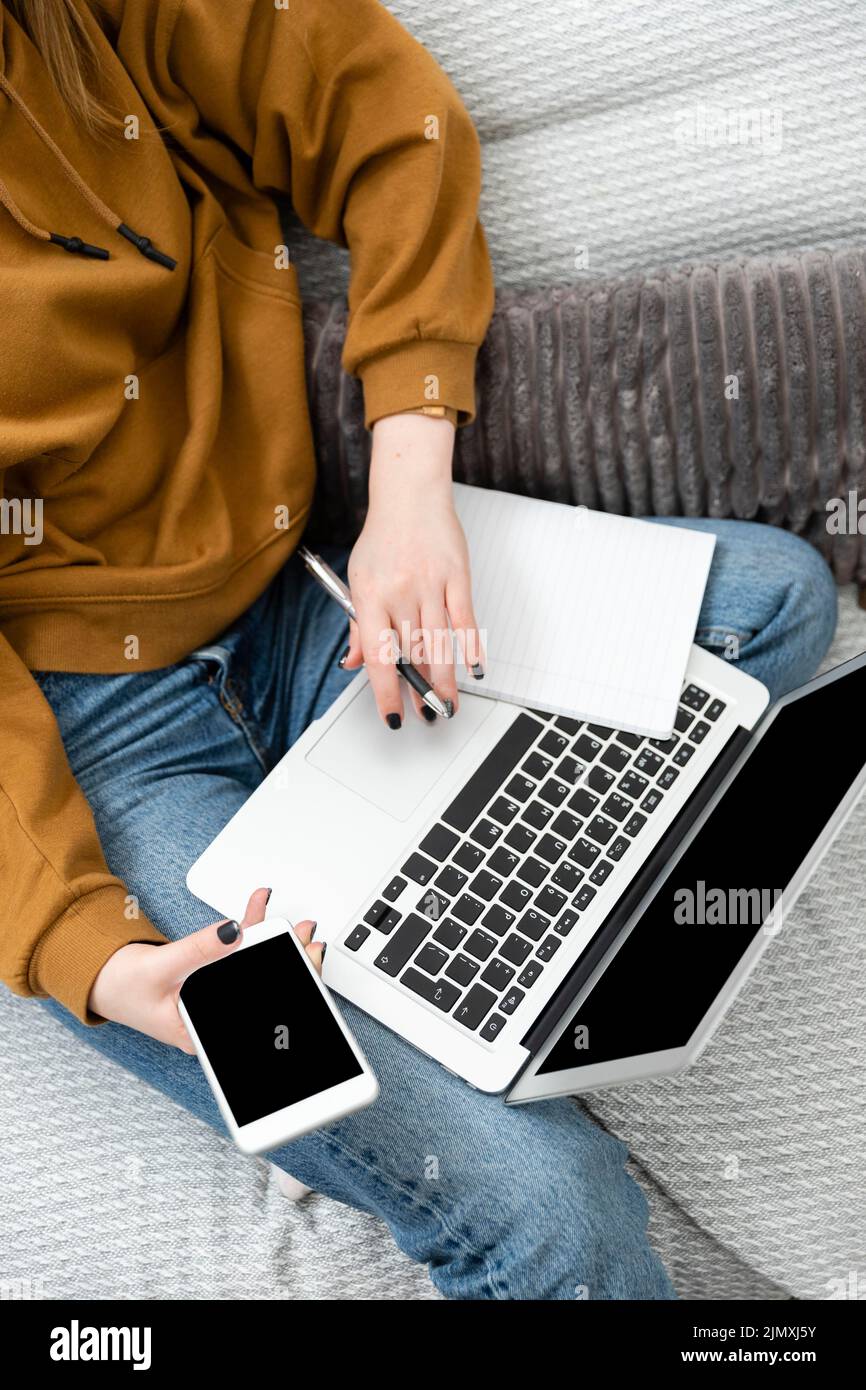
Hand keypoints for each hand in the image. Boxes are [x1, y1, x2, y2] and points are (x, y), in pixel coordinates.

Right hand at [87, 888, 321, 1052]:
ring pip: (253, 968)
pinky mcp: (212, 975)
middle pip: (262, 987)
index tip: (300, 960)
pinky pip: (236, 954)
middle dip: (288, 961)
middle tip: (307, 937)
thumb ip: (197, 951)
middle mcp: (215, 1016)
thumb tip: (233, 932)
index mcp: (204, 1032)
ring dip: (272, 942)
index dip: (283, 983)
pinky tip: (257, 912)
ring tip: (291, 922)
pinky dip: (247, 931)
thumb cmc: (120, 988)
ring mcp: (216, 996)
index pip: (255, 1009)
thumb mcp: (159, 969)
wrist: (99, 979)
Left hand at [345, 412, 482, 725]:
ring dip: (445, 678)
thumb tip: (353, 664)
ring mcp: (429, 584)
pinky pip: (465, 619)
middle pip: (412, 654)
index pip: (377, 655)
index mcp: (370, 596)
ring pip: (439, 643)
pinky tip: (475, 668)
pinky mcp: (456, 576)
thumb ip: (358, 625)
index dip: (386, 692)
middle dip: (421, 690)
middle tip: (428, 715)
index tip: (394, 716)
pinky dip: (472, 647)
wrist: (409, 495)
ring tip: (449, 703)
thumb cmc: (383, 539)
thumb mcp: (358, 580)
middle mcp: (399, 592)